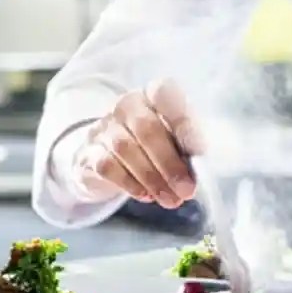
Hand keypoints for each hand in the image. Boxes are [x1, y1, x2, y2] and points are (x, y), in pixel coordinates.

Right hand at [68, 78, 203, 208]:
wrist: (110, 158)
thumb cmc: (156, 145)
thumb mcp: (177, 139)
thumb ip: (190, 146)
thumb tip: (203, 166)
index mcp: (152, 93)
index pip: (164, 93)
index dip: (183, 121)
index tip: (200, 152)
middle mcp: (126, 104)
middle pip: (146, 128)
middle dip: (170, 163)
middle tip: (186, 189)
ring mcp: (104, 126)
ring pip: (126, 149)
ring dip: (152, 178)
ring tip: (171, 199)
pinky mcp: (89, 151)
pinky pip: (108, 166)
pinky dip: (130, 183)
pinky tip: (146, 195)